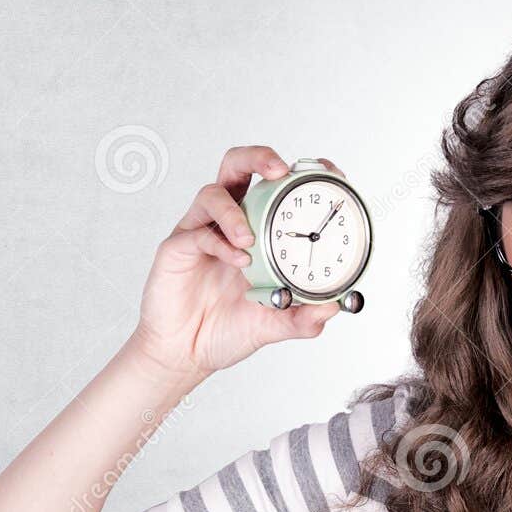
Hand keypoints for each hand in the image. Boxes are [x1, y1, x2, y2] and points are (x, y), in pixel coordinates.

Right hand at [125, 147, 346, 383]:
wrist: (186, 354)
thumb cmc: (227, 329)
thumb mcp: (275, 324)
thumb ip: (303, 317)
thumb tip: (333, 306)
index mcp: (256, 229)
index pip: (275, 186)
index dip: (300, 171)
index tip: (326, 169)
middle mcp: (228, 222)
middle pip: (237, 166)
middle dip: (260, 157)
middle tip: (280, 171)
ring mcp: (201, 231)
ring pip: (213, 193)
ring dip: (235, 212)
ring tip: (249, 241)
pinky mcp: (177, 247)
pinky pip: (197, 232)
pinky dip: (220, 242)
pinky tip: (236, 261)